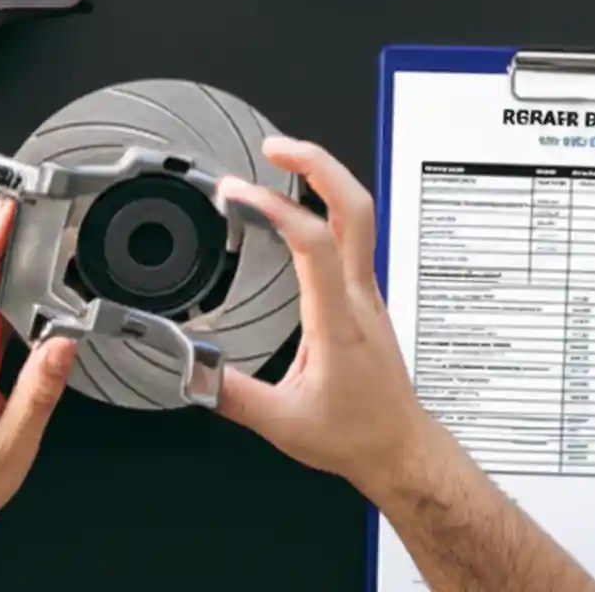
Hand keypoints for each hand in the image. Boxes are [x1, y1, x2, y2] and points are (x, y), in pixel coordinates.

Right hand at [215, 136, 434, 491]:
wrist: (400, 447)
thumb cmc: (357, 435)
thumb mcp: (282, 423)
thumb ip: (232, 395)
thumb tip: (194, 369)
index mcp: (338, 321)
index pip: (312, 244)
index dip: (274, 208)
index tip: (238, 193)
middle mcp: (359, 297)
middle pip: (354, 207)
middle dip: (316, 164)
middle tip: (275, 146)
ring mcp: (368, 294)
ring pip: (359, 217)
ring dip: (324, 179)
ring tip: (283, 162)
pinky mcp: (367, 298)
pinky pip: (353, 236)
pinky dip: (326, 207)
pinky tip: (300, 209)